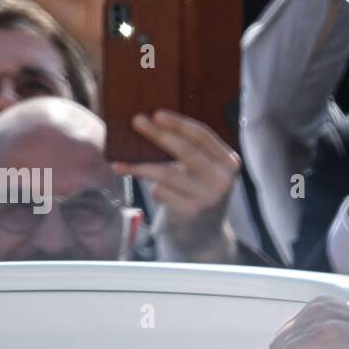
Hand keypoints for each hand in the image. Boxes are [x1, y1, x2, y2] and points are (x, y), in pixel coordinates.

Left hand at [113, 110, 241, 262]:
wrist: (204, 235)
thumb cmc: (198, 193)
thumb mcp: (206, 172)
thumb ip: (194, 153)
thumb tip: (156, 126)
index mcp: (229, 162)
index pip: (203, 136)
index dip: (179, 123)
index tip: (157, 114)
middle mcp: (222, 178)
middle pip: (185, 150)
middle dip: (158, 134)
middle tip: (137, 121)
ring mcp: (208, 197)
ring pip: (167, 173)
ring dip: (140, 166)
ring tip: (119, 163)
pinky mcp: (190, 212)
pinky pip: (161, 192)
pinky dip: (153, 189)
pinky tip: (153, 191)